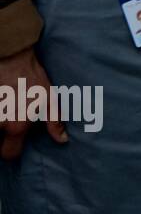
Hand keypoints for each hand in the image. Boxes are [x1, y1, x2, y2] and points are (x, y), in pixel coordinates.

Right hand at [1, 46, 68, 160]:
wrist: (12, 59)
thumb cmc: (33, 79)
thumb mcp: (50, 100)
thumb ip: (55, 123)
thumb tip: (62, 140)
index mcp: (17, 126)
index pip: (9, 154)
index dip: (12, 152)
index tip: (16, 144)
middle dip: (2, 140)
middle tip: (10, 129)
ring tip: (7, 115)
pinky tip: (2, 107)